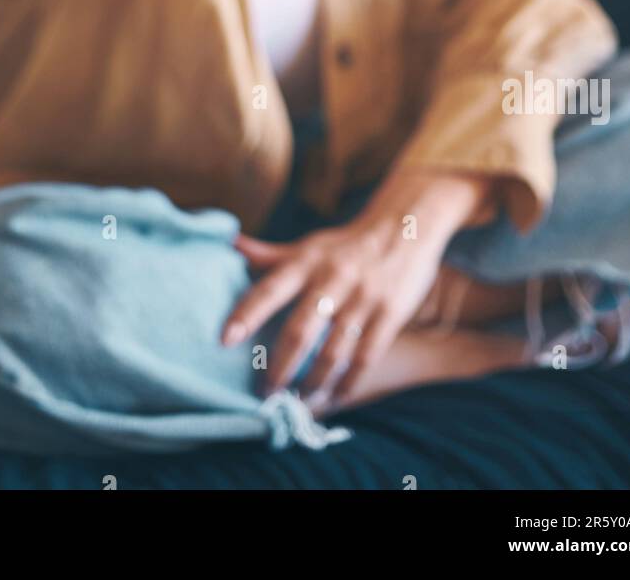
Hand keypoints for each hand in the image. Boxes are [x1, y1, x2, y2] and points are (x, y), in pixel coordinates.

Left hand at [223, 174, 479, 406]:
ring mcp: (363, 297)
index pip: (270, 289)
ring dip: (313, 382)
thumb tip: (230, 244)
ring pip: (333, 351)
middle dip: (280, 367)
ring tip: (298, 402)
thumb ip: (270, 254)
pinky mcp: (389, 314)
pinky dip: (348, 382)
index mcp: (307, 261)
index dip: (246, 314)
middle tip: (265, 394)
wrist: (405, 227)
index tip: (224, 341)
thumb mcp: (309, 245)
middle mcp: (332, 279)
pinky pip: (365, 356)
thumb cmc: (346, 244)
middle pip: (300, 331)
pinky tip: (335, 397)